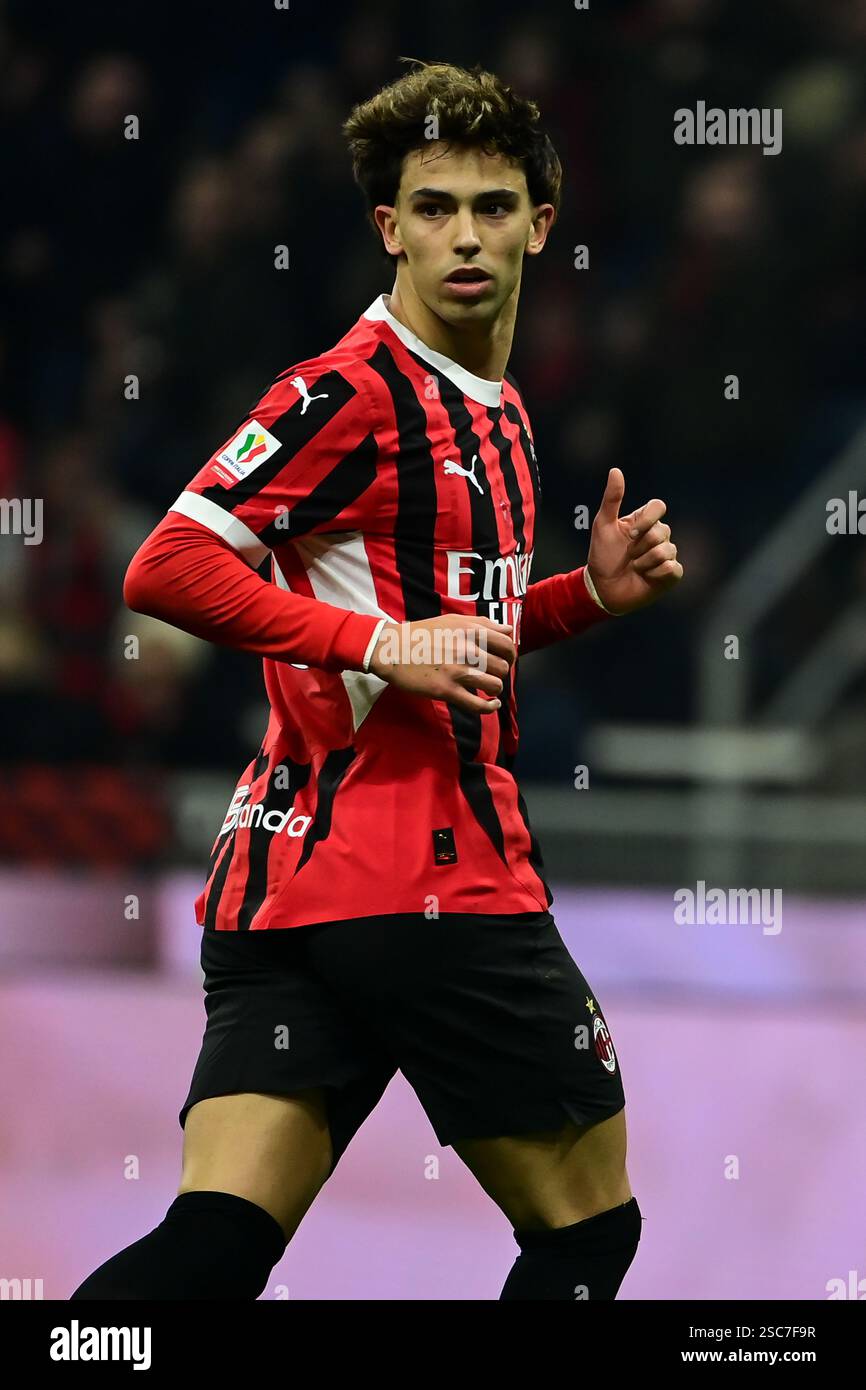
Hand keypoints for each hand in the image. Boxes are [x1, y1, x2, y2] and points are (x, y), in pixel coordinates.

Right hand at [369, 614, 515, 714]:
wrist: (392, 649)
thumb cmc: (422, 634)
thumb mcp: (453, 620)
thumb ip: (483, 624)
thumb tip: (509, 630)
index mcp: (470, 630)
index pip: (507, 644)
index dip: (511, 654)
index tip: (505, 660)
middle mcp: (467, 649)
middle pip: (503, 666)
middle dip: (502, 673)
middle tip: (493, 674)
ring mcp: (457, 671)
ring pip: (495, 685)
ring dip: (494, 689)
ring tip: (486, 687)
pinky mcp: (446, 690)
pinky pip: (478, 705)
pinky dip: (489, 707)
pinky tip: (491, 705)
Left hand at [586, 467, 683, 614]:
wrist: (602, 589)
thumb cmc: (602, 556)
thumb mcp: (603, 525)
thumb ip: (612, 499)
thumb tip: (616, 470)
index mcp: (644, 521)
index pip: (659, 506)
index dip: (648, 519)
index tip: (631, 533)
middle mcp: (658, 535)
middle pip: (662, 531)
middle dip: (640, 546)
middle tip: (628, 556)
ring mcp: (666, 555)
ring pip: (667, 551)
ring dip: (644, 562)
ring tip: (634, 568)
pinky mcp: (671, 574)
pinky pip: (672, 568)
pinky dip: (654, 573)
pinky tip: (645, 577)